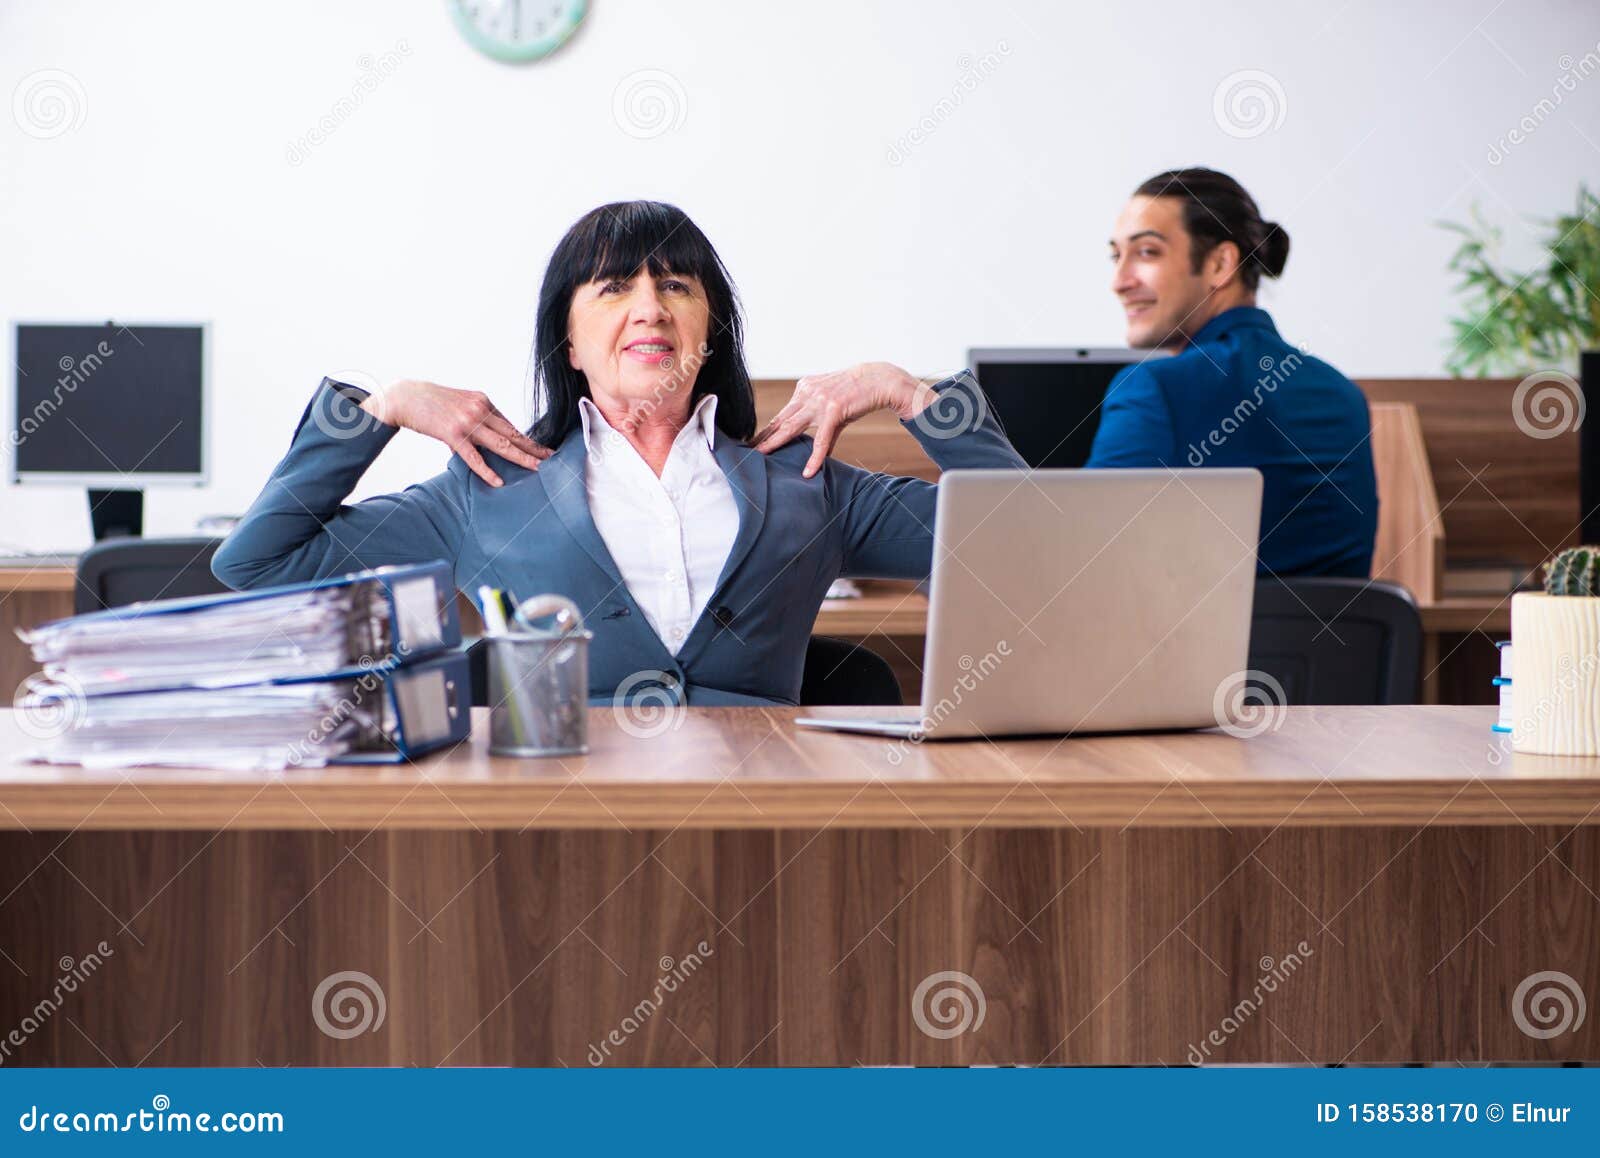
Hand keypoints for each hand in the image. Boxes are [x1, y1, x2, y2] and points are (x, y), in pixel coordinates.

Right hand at [363, 379, 550, 486]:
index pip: (510, 424)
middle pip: (513, 433)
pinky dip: (487, 470)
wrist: (405, 396)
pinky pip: (474, 457)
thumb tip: (488, 438)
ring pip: (501, 444)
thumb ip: (476, 418)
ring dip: (521, 458)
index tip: (541, 449)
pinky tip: (499, 481)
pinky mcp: (453, 434)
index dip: (526, 438)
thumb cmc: (431, 402)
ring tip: (537, 469)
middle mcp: (479, 409)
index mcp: (483, 401)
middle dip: (533, 448)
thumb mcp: (460, 404)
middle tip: (552, 459)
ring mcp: (467, 422)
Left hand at [751, 362, 937, 477]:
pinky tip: (808, 471)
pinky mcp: (834, 410)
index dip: (765, 430)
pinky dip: (815, 457)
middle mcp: (807, 393)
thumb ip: (820, 421)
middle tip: (745, 452)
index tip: (751, 443)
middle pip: (779, 420)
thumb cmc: (856, 392)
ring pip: (792, 427)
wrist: (879, 379)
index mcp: (804, 389)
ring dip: (775, 444)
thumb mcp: (832, 402)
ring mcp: (820, 401)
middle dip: (762, 438)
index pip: (781, 414)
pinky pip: (822, 439)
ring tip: (761, 457)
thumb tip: (817, 446)